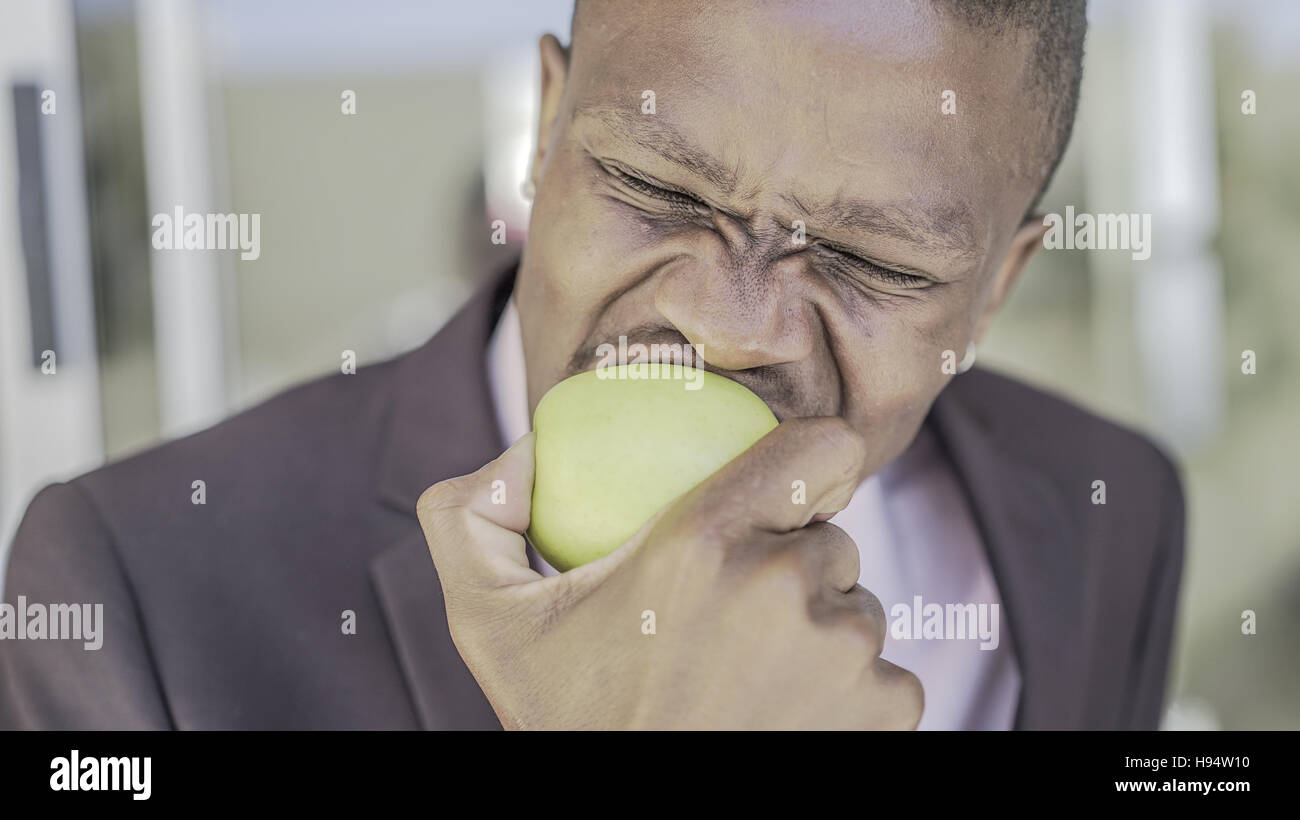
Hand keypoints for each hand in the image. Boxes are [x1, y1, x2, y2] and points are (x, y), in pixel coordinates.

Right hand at [416, 416, 922, 728]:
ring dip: (818, 632)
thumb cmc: (571, 723)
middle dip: (792, 569)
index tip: (792, 490)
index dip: (813, 462)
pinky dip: (848, 692)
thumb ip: (472, 520)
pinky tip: (787, 719)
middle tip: (734, 622)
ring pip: (857, 608)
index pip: (821, 448)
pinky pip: (883, 671)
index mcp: (702, 542)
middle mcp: (784, 586)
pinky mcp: (891, 710)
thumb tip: (520, 453)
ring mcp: (848, 652)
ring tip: (754, 679)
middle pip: (828, 540)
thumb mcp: (491, 624)